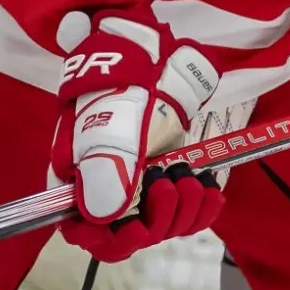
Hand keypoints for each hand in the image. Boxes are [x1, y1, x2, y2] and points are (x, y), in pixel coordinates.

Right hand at [50, 8, 223, 260]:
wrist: (145, 51)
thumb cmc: (118, 81)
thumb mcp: (107, 119)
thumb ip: (104, 166)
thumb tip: (104, 217)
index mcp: (80, 179)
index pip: (88, 233)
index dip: (111, 238)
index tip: (137, 226)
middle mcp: (110, 187)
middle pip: (132, 233)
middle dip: (157, 218)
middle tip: (169, 184)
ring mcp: (143, 181)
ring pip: (163, 225)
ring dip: (181, 211)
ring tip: (189, 180)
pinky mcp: (171, 173)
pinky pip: (188, 212)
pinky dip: (202, 209)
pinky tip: (209, 194)